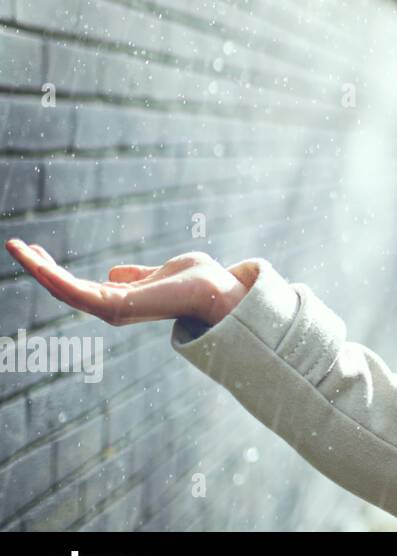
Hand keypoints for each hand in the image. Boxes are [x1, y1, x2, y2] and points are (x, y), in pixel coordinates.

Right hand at [4, 239, 257, 327]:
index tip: (36, 250)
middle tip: (14, 244)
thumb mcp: (159, 272)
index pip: (77, 286)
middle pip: (63, 288)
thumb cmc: (197, 281)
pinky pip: (75, 292)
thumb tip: (112, 273)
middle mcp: (112, 309)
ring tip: (14, 246)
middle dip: (37, 267)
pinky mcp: (115, 307)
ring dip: (36, 268)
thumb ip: (135, 275)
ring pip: (62, 289)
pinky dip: (52, 276)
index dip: (54, 270)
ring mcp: (112, 310)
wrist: (218, 289)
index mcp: (120, 300)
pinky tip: (35, 261)